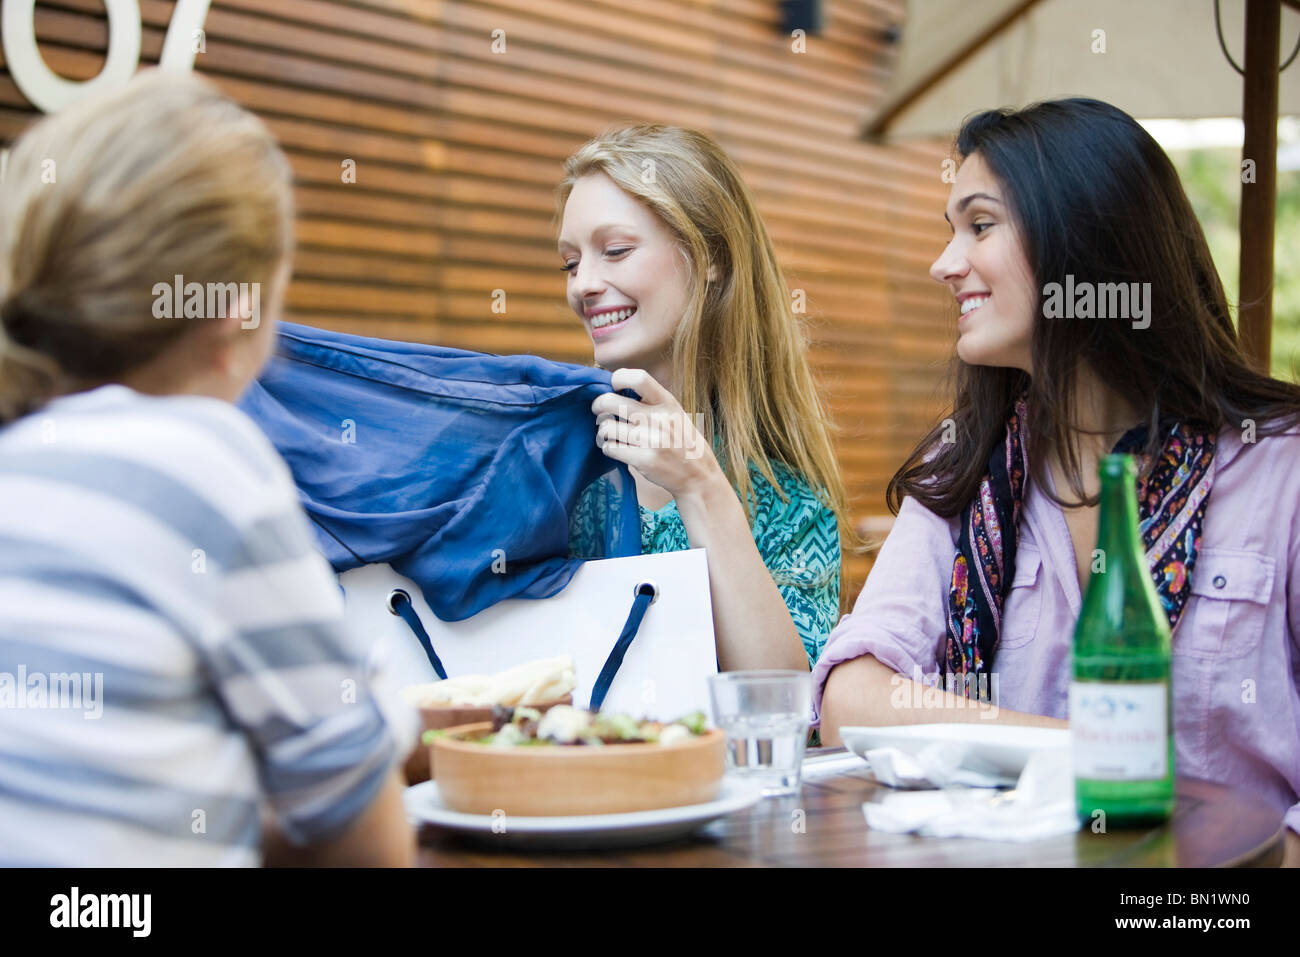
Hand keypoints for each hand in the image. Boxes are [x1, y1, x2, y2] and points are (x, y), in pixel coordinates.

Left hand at [591, 368, 723, 499]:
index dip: (618, 379)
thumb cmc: (680, 441)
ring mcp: (651, 439)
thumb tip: (613, 389)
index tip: (614, 387)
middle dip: (598, 406)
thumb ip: (650, 401)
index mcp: (666, 402)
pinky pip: (610, 448)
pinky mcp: (643, 459)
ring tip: (610, 434)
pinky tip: (618, 449)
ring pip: (606, 427)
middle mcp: (658, 418)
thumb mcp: (674, 412)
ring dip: (603, 432)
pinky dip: (609, 448)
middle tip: (599, 412)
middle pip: (610, 401)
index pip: (638, 378)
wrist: (698, 474)